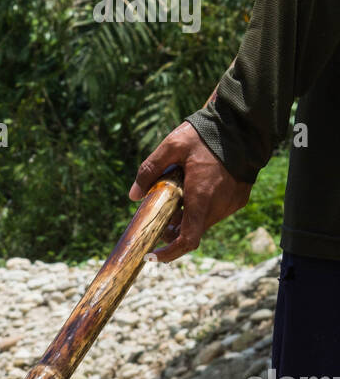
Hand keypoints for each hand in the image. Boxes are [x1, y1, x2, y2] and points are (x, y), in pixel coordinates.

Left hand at [129, 121, 251, 261]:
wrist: (245, 122)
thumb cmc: (207, 133)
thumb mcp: (172, 145)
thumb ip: (150, 170)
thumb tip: (134, 195)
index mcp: (202, 198)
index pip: (187, 241)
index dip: (168, 253)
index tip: (152, 256)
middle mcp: (219, 206)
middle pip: (192, 231)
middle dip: (174, 228)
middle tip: (162, 212)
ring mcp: (232, 204)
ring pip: (204, 221)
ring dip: (189, 216)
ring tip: (180, 192)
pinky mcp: (239, 198)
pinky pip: (217, 211)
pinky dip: (203, 207)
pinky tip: (198, 186)